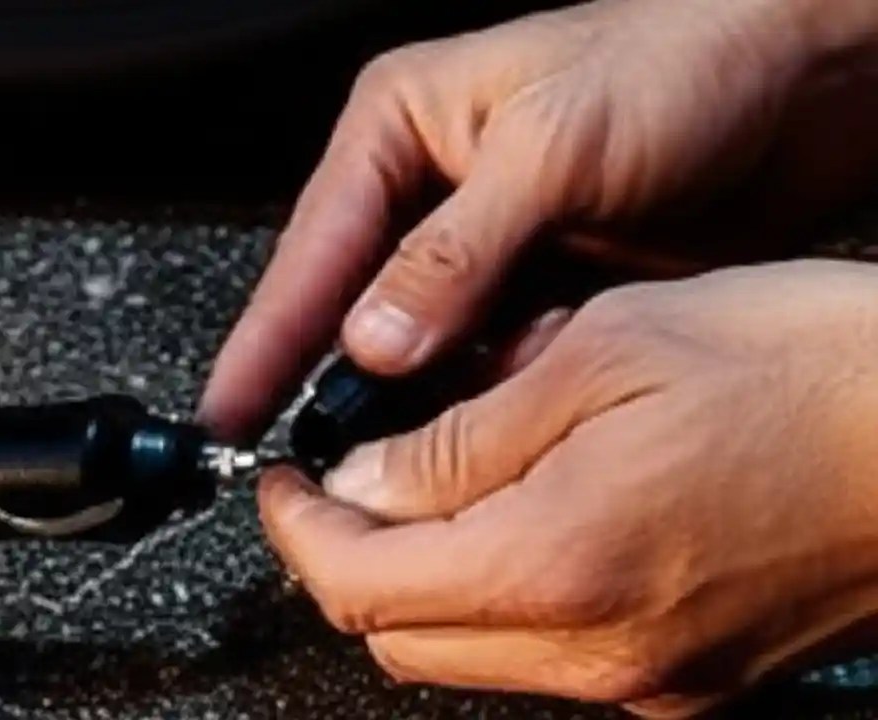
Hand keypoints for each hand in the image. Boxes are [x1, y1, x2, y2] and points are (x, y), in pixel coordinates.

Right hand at [201, 0, 877, 440]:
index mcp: (401, 130)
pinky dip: (497, 393)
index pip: (311, 249)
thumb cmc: (676, 64)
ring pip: (424, 349)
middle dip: (338, 383)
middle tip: (314, 458)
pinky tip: (510, 406)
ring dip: (429, 395)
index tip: (229, 411)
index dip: (266, 338)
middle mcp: (430, 194)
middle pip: (352, 309)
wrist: (800, 86)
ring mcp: (484, 251)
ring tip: (414, 443)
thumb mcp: (552, 148)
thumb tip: (372, 342)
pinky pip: (492, 362)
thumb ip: (455, 252)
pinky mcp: (537, 292)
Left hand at [258, 260, 877, 716]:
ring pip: (469, 651)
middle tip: (347, 478)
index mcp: (559, 563)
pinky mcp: (688, 679)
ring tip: (447, 478)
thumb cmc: (804, 369)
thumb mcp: (600, 353)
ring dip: (426, 574)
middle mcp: (598, 650)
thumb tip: (367, 481)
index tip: (282, 484)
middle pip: (399, 635)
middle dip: (350, 556)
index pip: (358, 583)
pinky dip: (505, 591)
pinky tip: (531, 512)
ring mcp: (647, 679)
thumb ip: (462, 436)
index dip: (295, 529)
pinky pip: (548, 653)